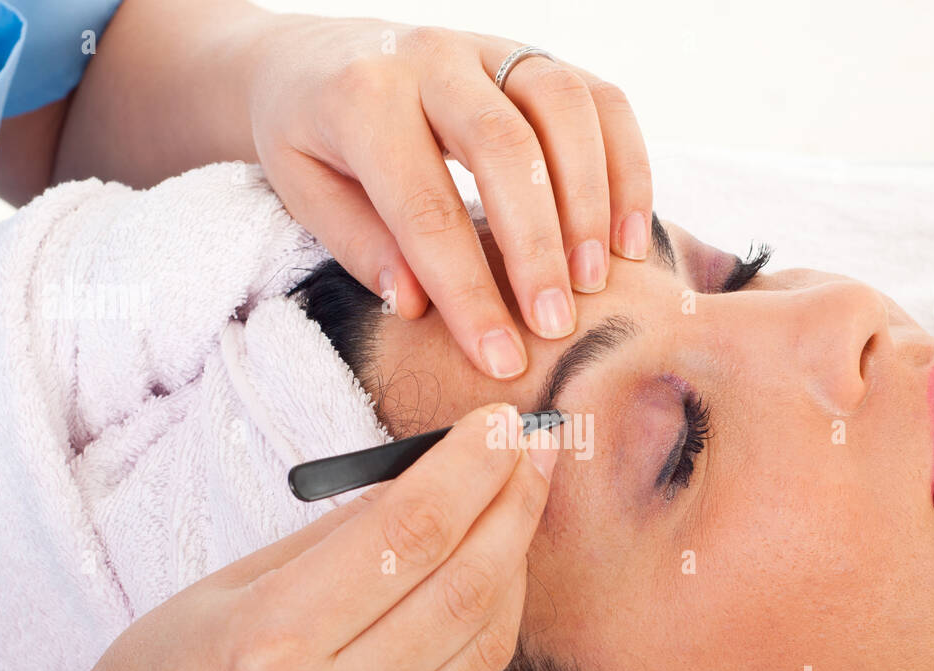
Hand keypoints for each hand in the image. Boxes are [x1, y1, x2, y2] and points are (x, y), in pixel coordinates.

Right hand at [44, 404, 553, 670]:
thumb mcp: (233, 582)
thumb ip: (340, 535)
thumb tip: (432, 477)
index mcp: (272, 643)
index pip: (410, 534)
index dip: (469, 469)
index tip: (501, 425)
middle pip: (465, 586)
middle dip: (513, 505)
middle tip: (532, 452)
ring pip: (486, 641)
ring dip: (514, 562)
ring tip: (515, 506)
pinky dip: (486, 624)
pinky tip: (482, 580)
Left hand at [247, 18, 653, 378]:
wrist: (315, 55)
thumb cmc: (311, 136)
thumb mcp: (304, 192)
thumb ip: (360, 245)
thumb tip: (418, 304)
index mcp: (363, 99)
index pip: (424, 207)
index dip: (467, 290)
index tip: (499, 358)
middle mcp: (431, 58)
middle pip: (504, 148)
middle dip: (537, 246)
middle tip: (556, 323)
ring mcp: (489, 49)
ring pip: (564, 106)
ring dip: (591, 200)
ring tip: (597, 280)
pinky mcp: (533, 56)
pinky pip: (600, 99)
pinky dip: (627, 167)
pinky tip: (628, 237)